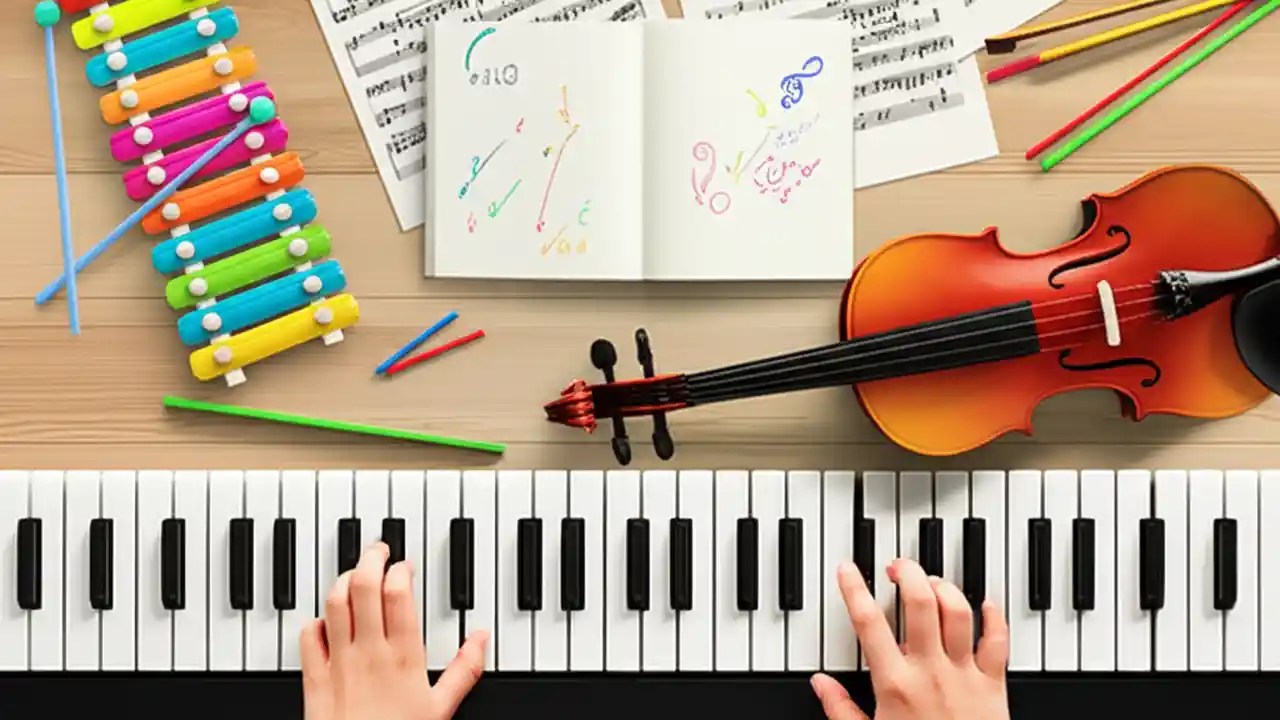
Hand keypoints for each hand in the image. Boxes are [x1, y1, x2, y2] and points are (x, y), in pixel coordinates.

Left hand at [301, 542, 488, 719]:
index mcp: (403, 655)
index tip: (405, 566)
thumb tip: (481, 639)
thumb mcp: (441, 709)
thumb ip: (464, 669)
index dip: (400, 569)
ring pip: (334, 601)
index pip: (397, 592)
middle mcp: (368, 651)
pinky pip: (308, 634)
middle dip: (370, 558)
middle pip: (363, 584)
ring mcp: (338, 661)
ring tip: (354, 572)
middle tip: (378, 550)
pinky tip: (327, 618)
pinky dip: (317, 619)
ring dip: (343, 579)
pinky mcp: (314, 676)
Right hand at [811, 559, 1009, 719]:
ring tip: (930, 581)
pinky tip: (984, 602)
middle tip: (895, 566)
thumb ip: (840, 709)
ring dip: (943, 586)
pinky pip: (998, 641)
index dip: (854, 588)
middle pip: (919, 602)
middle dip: (906, 572)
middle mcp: (930, 672)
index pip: (868, 623)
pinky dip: (994, 615)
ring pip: (958, 612)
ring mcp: (964, 676)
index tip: (848, 569)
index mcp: (895, 685)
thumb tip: (819, 683)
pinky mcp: (994, 686)